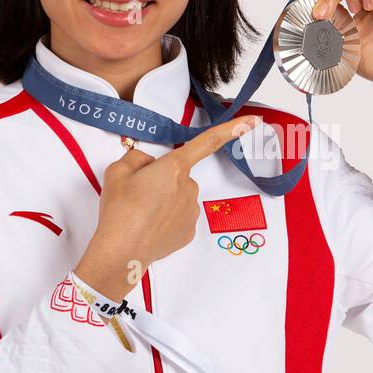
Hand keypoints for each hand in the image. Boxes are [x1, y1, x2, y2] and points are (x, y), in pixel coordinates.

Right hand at [74, 115, 261, 300]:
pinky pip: (178, 218)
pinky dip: (165, 220)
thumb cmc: (120, 210)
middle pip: (177, 175)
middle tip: (136, 195)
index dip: (233, 128)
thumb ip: (137, 159)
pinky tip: (149, 227)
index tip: (255, 121)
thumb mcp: (118, 171)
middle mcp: (189, 187)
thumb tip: (148, 165)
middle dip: (161, 180)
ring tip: (139, 214)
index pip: (208, 141)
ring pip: (178, 197)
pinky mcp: (189, 232)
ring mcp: (191, 212)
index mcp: (174, 167)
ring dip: (163, 201)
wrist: (121, 252)